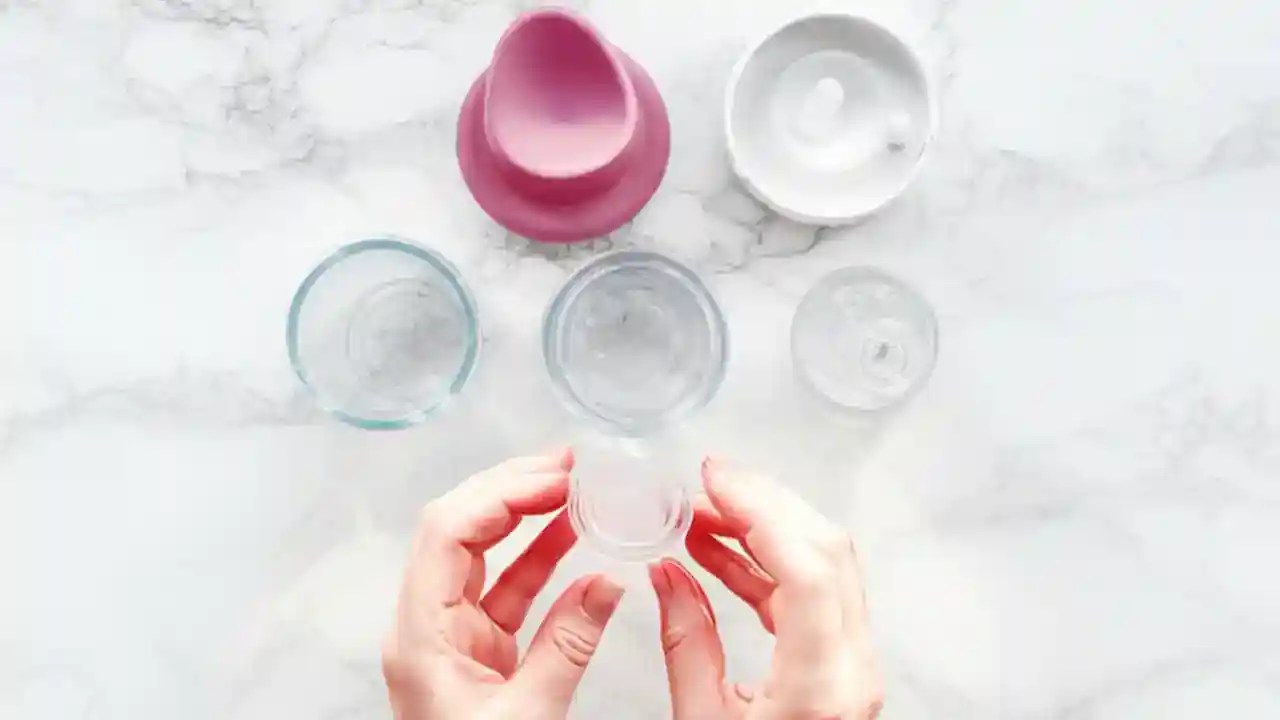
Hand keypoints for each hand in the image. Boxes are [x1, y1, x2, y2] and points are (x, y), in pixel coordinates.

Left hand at [383, 449, 624, 719]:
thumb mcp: (530, 716)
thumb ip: (570, 643)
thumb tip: (608, 581)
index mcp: (420, 636)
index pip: (447, 532)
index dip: (500, 492)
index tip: (554, 476)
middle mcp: (427, 626)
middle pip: (459, 530)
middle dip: (512, 489)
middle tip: (566, 466)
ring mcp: (451, 637)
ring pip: (483, 555)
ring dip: (529, 518)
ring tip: (573, 489)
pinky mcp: (477, 652)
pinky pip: (507, 591)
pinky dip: (540, 561)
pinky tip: (574, 541)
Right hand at [651, 457, 883, 718]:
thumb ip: (685, 642)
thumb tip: (666, 572)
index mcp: (820, 687)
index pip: (806, 571)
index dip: (760, 510)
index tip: (715, 478)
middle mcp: (852, 668)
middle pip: (825, 552)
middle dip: (764, 503)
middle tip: (708, 481)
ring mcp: (855, 663)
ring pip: (824, 564)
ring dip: (764, 528)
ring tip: (702, 514)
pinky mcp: (844, 662)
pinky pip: (811, 593)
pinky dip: (767, 563)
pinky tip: (718, 552)